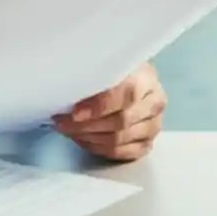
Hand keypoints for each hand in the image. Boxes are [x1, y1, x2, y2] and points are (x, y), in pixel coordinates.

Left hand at [51, 62, 165, 161]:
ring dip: (88, 137)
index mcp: (145, 76)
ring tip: (68, 129)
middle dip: (85, 125)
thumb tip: (67, 84)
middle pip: (121, 121)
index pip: (127, 93)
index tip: (75, 113)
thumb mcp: (102, 62)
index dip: (99, 106)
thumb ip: (91, 72)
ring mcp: (153, 124)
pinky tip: (83, 139)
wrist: (127, 78)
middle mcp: (154, 101)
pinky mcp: (147, 142)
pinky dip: (99, 148)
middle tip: (62, 121)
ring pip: (120, 139)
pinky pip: (122, 153)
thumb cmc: (109, 71)